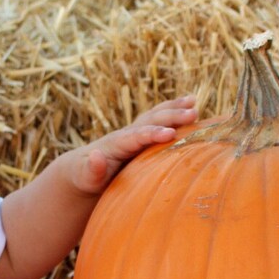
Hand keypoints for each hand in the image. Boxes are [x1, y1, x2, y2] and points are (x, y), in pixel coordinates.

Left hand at [66, 95, 197, 195]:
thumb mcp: (86, 177)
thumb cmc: (86, 177)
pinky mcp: (142, 135)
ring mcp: (135, 132)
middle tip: (193, 114)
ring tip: (193, 102)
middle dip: (171, 116)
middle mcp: (127, 133)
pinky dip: (174, 111)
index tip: (171, 134)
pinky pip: (159, 120)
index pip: (136, 136)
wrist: (85, 168)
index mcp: (116, 144)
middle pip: (150, 120)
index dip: (153, 134)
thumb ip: (92, 169)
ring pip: (155, 115)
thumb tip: (96, 156)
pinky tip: (191, 106)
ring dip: (174, 108)